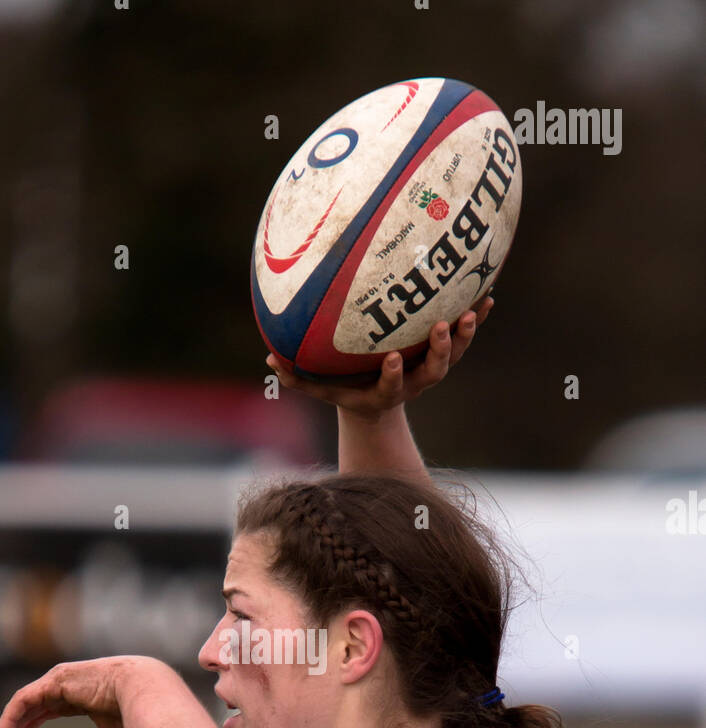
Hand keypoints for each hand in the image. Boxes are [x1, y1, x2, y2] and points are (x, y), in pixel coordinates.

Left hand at [0, 656, 134, 727]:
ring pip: (20, 708)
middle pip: (26, 710)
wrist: (147, 695)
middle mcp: (63, 683)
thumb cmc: (136, 714)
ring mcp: (57, 679)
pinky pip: (22, 704)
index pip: (42, 710)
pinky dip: (8, 724)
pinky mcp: (53, 681)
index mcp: (77, 693)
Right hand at [266, 294, 493, 418]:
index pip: (392, 387)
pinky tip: (488, 292)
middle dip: (440, 350)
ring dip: (466, 334)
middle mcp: (414, 383)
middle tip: (441, 326)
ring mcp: (430, 368)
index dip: (395, 376)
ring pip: (454, 354)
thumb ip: (298, 378)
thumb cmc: (345, 390)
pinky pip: (462, 335)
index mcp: (387, 392)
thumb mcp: (321, 390)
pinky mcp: (442, 353)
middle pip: (434, 371)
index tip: (393, 361)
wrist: (376, 406)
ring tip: (473, 308)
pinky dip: (476, 317)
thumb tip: (269, 358)